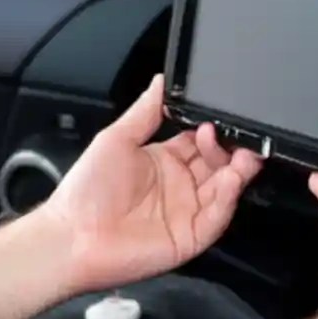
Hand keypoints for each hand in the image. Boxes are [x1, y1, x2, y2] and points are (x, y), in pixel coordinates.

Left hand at [41, 76, 262, 291]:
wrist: (72, 237)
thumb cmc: (86, 191)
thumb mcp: (116, 139)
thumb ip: (145, 111)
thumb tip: (161, 80)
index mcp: (163, 161)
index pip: (201, 142)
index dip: (214, 131)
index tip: (220, 119)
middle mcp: (179, 186)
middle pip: (219, 164)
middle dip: (233, 149)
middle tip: (241, 136)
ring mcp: (187, 213)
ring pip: (224, 189)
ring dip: (238, 171)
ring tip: (245, 155)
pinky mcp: (190, 238)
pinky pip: (217, 218)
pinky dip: (228, 199)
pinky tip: (230, 180)